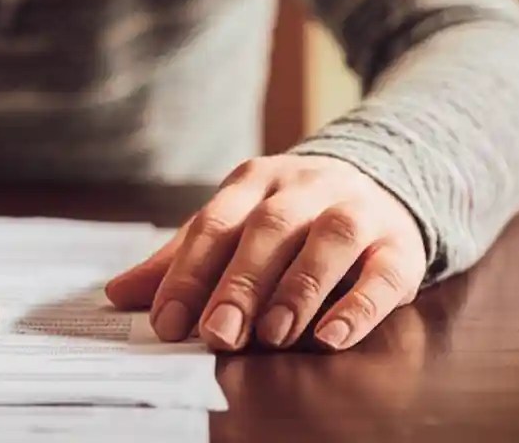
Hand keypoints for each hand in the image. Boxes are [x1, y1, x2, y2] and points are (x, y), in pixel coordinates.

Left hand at [105, 155, 426, 351]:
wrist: (380, 184)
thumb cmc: (288, 219)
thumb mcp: (233, 227)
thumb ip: (181, 261)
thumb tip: (117, 293)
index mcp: (253, 181)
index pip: (213, 225)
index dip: (188, 274)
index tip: (166, 322)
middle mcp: (305, 187)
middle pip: (268, 230)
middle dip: (240, 284)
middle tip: (218, 334)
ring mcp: (357, 209)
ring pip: (329, 240)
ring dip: (297, 290)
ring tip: (272, 336)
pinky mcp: (400, 243)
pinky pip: (383, 272)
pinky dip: (358, 306)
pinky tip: (331, 336)